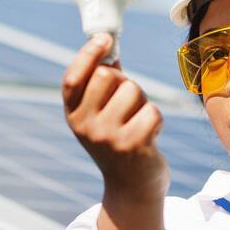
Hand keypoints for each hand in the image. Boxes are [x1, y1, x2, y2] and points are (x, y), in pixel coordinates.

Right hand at [62, 32, 168, 200]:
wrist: (131, 190)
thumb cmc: (118, 144)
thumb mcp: (100, 117)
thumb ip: (101, 86)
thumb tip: (108, 49)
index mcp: (74, 116)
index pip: (73, 78)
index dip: (88, 54)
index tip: (105, 39)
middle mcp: (85, 126)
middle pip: (108, 76)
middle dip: (126, 82)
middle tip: (129, 104)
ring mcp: (107, 137)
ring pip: (133, 91)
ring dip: (143, 102)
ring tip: (138, 123)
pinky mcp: (132, 146)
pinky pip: (152, 111)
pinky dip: (156, 120)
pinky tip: (149, 137)